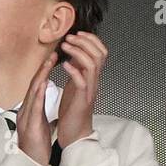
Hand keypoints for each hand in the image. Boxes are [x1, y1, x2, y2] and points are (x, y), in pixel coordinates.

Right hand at [16, 52, 55, 165]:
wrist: (29, 163)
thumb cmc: (35, 146)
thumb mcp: (38, 125)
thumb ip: (39, 111)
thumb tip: (43, 100)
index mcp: (30, 110)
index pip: (37, 88)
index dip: (44, 72)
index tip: (52, 60)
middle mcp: (26, 111)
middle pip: (34, 86)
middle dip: (43, 69)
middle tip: (51, 54)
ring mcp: (27, 117)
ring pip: (33, 93)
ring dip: (41, 76)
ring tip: (48, 63)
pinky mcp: (30, 125)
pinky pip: (35, 107)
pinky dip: (39, 94)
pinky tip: (42, 85)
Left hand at [57, 31, 106, 146]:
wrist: (74, 132)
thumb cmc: (73, 109)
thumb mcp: (75, 84)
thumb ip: (77, 70)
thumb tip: (75, 54)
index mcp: (91, 77)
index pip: (100, 52)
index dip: (91, 40)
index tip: (78, 33)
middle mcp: (94, 81)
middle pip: (99, 55)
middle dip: (85, 42)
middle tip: (70, 36)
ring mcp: (90, 90)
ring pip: (92, 65)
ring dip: (78, 52)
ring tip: (65, 45)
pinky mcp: (82, 99)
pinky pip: (82, 82)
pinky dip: (74, 71)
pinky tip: (65, 65)